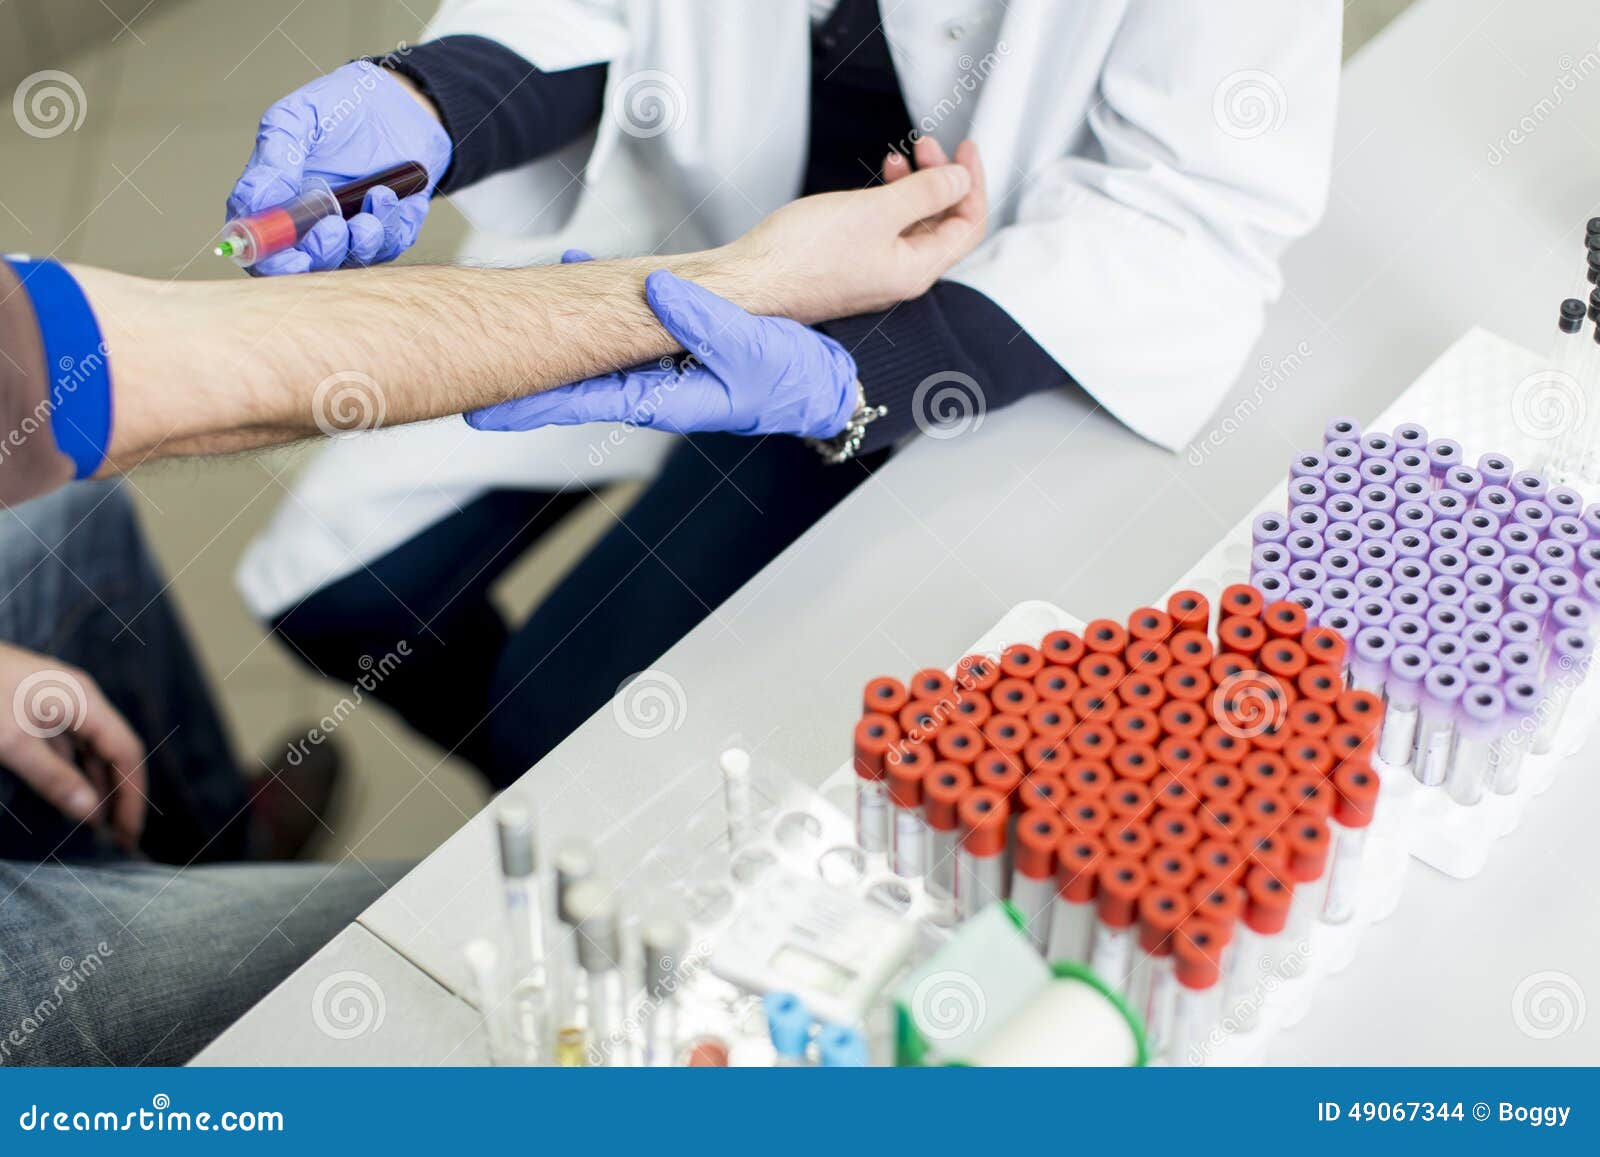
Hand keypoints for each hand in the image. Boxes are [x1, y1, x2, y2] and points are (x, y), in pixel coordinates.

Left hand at [0, 643, 145, 846]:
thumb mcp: (11, 743)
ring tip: (94, 825)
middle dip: (119, 793)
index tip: (129, 833)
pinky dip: (73, 772)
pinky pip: (67, 745)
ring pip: (89, 749)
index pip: (127, 751)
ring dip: (96, 785)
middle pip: (113, 750)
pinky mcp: (38, 708)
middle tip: (117, 838)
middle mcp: (80, 699)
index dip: (133, 793)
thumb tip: (92, 814)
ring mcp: (58, 702)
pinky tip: (67, 795)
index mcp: (85, 701)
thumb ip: (53, 778)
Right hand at [226, 61, 452, 274]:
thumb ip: (275, 156)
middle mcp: (312, 224)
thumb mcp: (298, 117)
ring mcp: (351, 230)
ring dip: (366, 239)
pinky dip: (395, 223)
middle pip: (310, 267)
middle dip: (324, 254)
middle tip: (336, 226)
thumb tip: (257, 199)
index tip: (292, 258)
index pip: (265, 252)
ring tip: (378, 196)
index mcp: (278, 201)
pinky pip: (392, 245)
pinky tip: (392, 193)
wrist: (399, 102)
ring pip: (355, 260)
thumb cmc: (341, 106)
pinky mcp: (389, 231)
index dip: (274, 263)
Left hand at [466, 252, 855, 436]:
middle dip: (523, 372)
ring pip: (593, 345)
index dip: (533, 401)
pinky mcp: (674, 339)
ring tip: (511, 308)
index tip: (485, 412)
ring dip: (555, 328)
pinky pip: (622, 318)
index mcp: (666, 397)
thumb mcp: (750, 348)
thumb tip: (651, 286)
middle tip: (465, 366)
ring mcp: (660, 361)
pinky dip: (597, 293)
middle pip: (574, 377)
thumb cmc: (792, 377)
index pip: (585, 399)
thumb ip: (701, 319)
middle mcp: (653, 382)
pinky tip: (577, 267)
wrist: (821, 377)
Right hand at [725, 139, 987, 323]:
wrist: (751, 281)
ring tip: (897, 159)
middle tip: (927, 146)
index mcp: (915, 270)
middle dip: (941, 179)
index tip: (965, 149)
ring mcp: (875, 274)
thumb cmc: (802, 255)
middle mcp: (900, 277)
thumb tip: (959, 180)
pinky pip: (885, 233)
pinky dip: (889, 204)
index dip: (972, 183)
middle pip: (943, 225)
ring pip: (912, 226)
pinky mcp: (851, 267)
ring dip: (913, 188)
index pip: (967, 225)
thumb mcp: (875, 211)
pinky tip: (874, 186)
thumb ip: (924, 193)